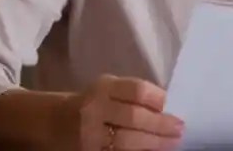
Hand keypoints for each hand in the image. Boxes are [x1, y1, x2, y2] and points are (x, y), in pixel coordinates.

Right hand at [56, 74, 184, 150]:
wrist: (53, 124)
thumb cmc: (90, 103)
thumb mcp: (106, 88)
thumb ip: (132, 93)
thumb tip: (166, 106)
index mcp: (102, 88)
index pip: (135, 90)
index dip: (156, 98)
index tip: (169, 104)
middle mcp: (94, 111)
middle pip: (134, 117)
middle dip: (161, 125)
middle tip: (179, 128)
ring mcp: (90, 136)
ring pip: (127, 142)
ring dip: (154, 143)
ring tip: (172, 143)